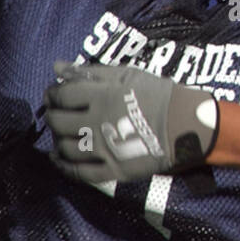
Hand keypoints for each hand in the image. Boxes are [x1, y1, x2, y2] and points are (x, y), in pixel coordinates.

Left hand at [45, 61, 218, 183]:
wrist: (186, 124)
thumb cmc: (158, 93)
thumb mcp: (126, 74)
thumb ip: (90, 71)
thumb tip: (57, 66)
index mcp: (101, 96)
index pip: (62, 95)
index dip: (53, 94)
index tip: (54, 94)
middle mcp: (96, 123)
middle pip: (58, 122)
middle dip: (53, 116)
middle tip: (56, 113)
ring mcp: (104, 150)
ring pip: (66, 148)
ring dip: (58, 141)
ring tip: (62, 134)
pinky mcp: (113, 170)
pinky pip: (80, 173)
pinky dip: (65, 167)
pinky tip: (60, 159)